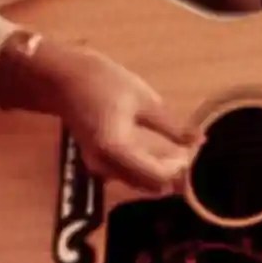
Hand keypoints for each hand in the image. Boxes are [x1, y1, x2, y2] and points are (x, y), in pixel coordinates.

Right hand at [53, 46, 202, 194]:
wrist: (61, 77)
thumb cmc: (102, 81)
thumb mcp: (144, 100)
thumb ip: (172, 126)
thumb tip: (200, 140)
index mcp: (117, 150)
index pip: (158, 175)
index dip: (180, 167)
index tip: (192, 149)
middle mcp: (106, 165)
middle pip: (149, 185)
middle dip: (172, 173)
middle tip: (188, 151)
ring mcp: (100, 166)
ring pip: (140, 183)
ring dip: (161, 172)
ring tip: (177, 151)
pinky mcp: (99, 162)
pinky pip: (129, 174)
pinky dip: (148, 168)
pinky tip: (159, 152)